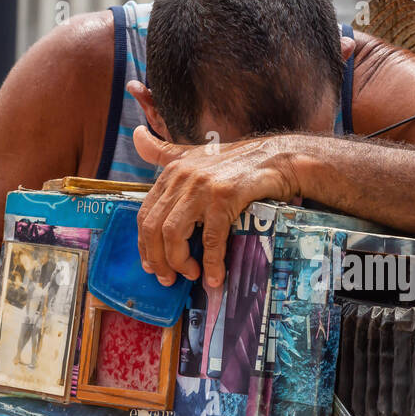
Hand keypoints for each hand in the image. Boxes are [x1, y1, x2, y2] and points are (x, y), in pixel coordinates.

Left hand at [133, 125, 300, 286]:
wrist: (278, 158)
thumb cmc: (238, 161)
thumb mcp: (196, 153)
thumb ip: (165, 151)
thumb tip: (137, 136)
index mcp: (172, 172)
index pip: (145, 214)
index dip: (145, 245)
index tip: (152, 265)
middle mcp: (183, 178)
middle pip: (154, 227)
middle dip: (158, 259)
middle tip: (168, 279)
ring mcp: (203, 187)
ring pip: (174, 234)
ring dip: (179, 262)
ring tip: (191, 275)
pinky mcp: (225, 197)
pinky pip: (211, 239)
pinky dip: (211, 263)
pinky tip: (214, 276)